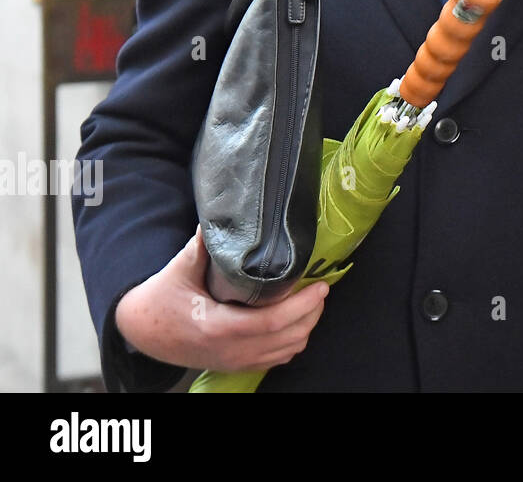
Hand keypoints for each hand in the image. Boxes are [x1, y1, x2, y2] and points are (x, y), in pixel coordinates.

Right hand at [114, 226, 328, 373]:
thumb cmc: (160, 299)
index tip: (320, 287)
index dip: (301, 306)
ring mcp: (234, 360)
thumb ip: (200, 247)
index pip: (270, 323)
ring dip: (305, 328)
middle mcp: (229, 350)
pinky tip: (297, 321)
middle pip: (286, 339)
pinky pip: (275, 360)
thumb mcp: (178, 270)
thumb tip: (218, 217)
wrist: (142, 332)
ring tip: (313, 302)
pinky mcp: (236, 364)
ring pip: (285, 352)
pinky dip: (293, 342)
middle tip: (322, 289)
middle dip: (311, 314)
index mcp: (217, 327)